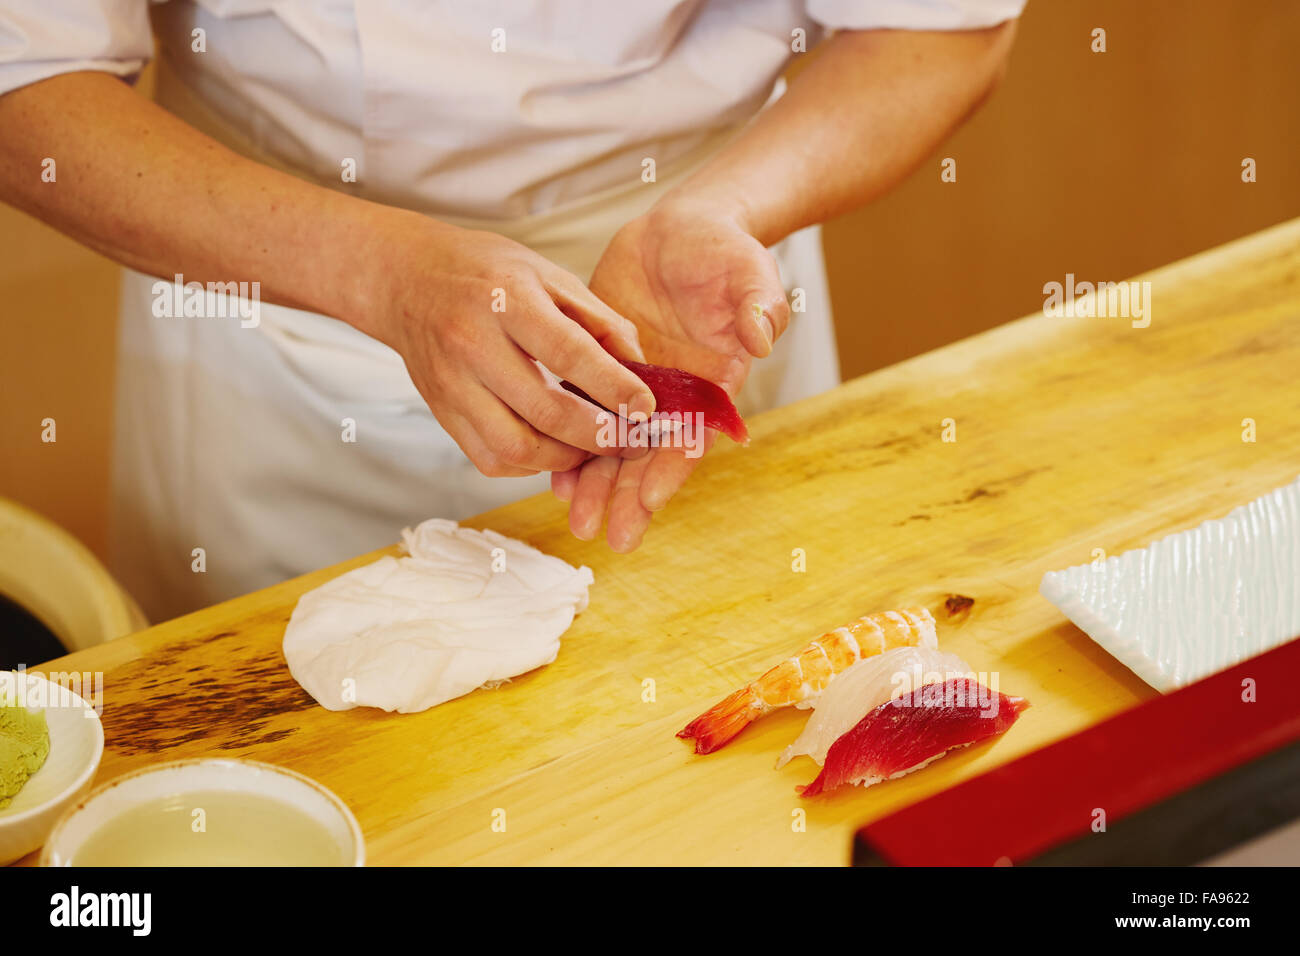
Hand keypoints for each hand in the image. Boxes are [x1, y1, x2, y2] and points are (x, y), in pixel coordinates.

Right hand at [365, 213, 655, 476]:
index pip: (569, 354)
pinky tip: (551, 447)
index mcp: (507, 300)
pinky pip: (491, 459)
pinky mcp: (442, 412)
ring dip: (565, 458)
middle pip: (546, 412)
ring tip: (592, 448)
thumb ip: (599, 321)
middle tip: (630, 441)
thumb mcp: (548, 275)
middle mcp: (473, 345)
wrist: (407, 280)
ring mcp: (452, 385)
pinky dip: (529, 464)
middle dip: (599, 437)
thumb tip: (641, 371)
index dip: (614, 388)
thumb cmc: (486, 272)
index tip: (647, 409)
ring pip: (516, 448)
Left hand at [552, 198, 790, 548]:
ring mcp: (637, 390)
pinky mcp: (601, 371)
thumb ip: (759, 306)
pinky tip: (551, 475)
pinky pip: (584, 416)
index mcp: (713, 386)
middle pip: (650, 458)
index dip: (671, 470)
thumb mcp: (750, 270)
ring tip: (574, 515)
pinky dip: (570, 445)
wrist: (680, 231)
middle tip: (607, 533)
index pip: (694, 437)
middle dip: (629, 496)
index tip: (651, 498)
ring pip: (614, 447)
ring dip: (596, 483)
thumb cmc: (722, 252)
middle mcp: (675, 399)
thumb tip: (760, 340)